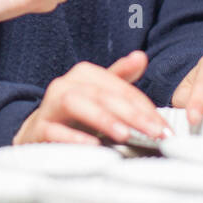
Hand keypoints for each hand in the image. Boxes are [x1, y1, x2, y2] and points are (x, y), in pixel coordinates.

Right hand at [14, 51, 167, 144]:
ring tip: (125, 134)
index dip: (145, 106)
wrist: (38, 131)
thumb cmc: (75, 114)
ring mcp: (50, 106)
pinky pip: (54, 130)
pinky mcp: (38, 129)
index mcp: (84, 74)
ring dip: (102, 118)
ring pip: (75, 103)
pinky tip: (93, 145)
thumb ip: (121, 77)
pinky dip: (73, 137)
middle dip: (131, 113)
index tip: (164, 127)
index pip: (120, 87)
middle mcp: (66, 85)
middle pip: (101, 94)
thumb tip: (140, 57)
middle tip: (154, 133)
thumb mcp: (100, 94)